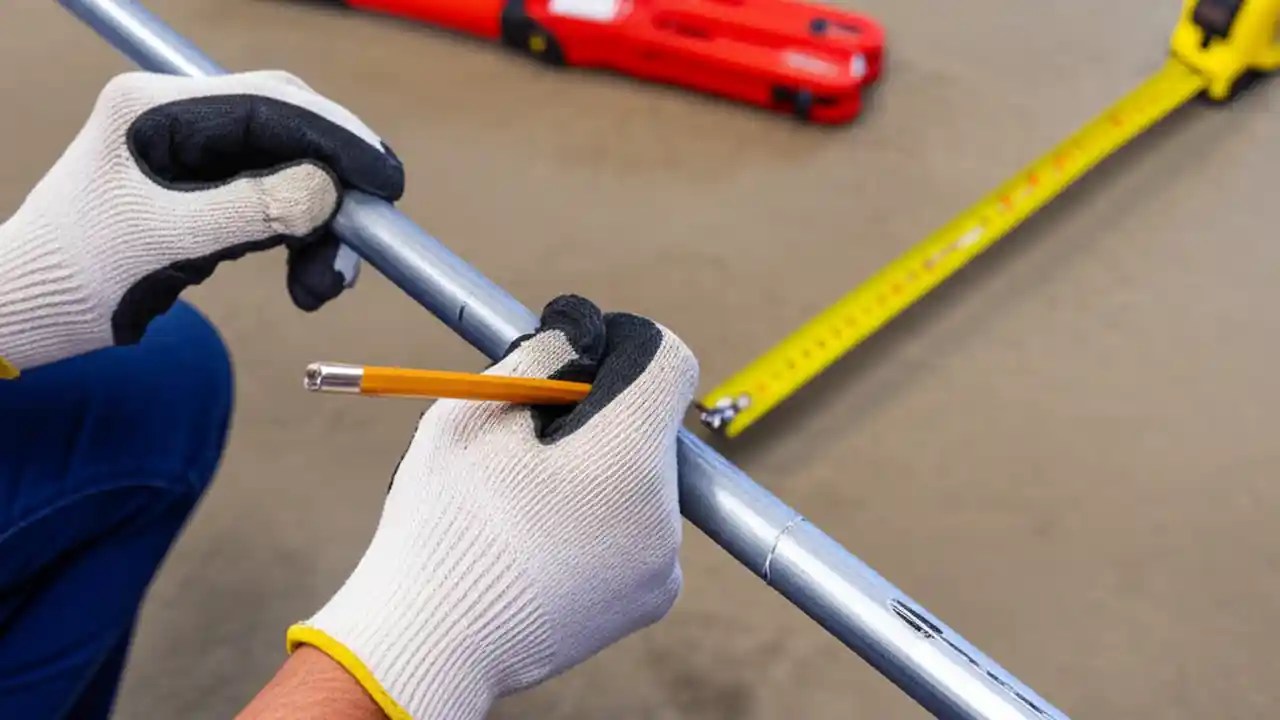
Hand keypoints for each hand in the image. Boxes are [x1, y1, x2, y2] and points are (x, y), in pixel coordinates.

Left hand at [0, 70, 402, 374]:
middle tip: (365, 239)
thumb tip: (328, 190)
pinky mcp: (206, 188)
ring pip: (291, 170)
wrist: (32, 309)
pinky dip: (302, 240)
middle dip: (336, 187)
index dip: (339, 138)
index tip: (386, 180)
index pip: (272, 103)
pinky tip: (306, 281)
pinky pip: (276, 201)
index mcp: (157, 107)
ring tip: (325, 285)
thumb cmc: (80, 273)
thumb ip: (251, 210)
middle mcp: (179, 116)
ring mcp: (195, 153)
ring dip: (323, 227)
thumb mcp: (168, 241)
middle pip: (291, 130)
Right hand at [288, 295, 697, 719]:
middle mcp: (663, 511)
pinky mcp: (654, 597)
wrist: (432, 641)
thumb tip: (585, 330)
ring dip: (603, 471)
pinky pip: (644, 531)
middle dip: (603, 418)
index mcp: (626, 458)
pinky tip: (548, 540)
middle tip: (532, 446)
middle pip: (652, 425)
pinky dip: (607, 521)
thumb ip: (544, 353)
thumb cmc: (445, 523)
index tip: (578, 366)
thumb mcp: (476, 412)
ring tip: (530, 503)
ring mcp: (663, 562)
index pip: (669, 364)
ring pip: (647, 478)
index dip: (624, 349)